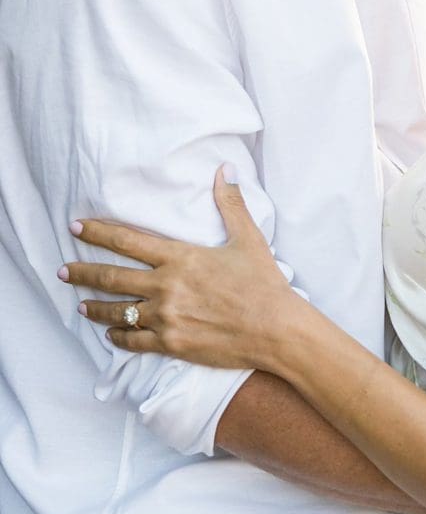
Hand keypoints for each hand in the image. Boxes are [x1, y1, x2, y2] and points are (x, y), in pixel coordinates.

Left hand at [60, 168, 298, 369]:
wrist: (275, 329)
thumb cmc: (263, 283)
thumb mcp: (248, 238)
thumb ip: (230, 204)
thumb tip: (225, 169)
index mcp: (180, 257)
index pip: (128, 241)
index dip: (99, 232)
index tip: (76, 227)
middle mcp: (166, 287)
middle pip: (111, 277)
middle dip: (82, 272)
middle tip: (62, 270)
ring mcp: (166, 317)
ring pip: (117, 312)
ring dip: (94, 307)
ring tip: (80, 305)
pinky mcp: (171, 344)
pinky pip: (133, 341)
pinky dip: (118, 337)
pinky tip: (110, 335)